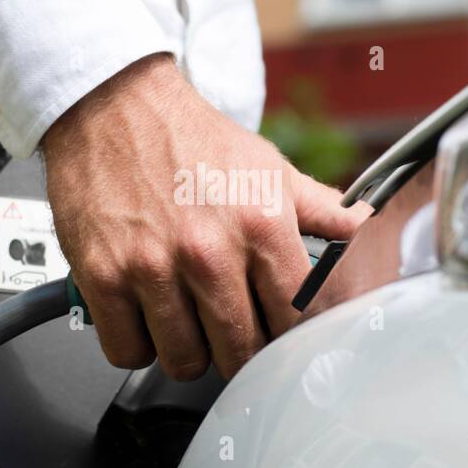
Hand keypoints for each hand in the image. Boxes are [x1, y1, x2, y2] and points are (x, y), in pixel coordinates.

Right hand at [42, 54, 369, 379]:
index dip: (289, 336)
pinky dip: (135, 344)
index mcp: (262, 224)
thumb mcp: (267, 167)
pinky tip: (143, 316)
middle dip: (238, 350)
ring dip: (186, 350)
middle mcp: (209, 251)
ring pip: (184, 362)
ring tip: (183, 318)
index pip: (296, 320)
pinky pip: (127, 352)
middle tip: (227, 328)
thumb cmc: (191, 139)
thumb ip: (321, 209)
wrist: (113, 105)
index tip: (278, 335)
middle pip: (241, 353)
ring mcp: (152, 267)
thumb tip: (365, 228)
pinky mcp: (102, 277)